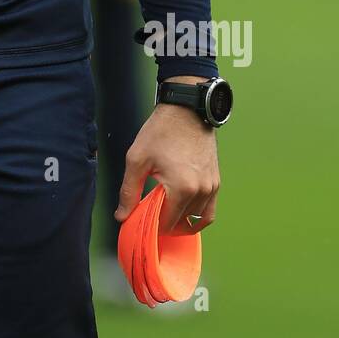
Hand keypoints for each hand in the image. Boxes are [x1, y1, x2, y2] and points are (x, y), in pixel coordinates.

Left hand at [114, 97, 219, 235]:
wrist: (186, 110)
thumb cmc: (161, 131)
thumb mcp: (137, 160)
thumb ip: (129, 191)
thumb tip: (123, 215)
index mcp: (182, 188)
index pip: (166, 224)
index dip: (151, 227)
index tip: (140, 221)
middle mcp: (201, 191)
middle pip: (181, 223)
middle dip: (164, 223)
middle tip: (149, 215)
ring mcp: (211, 187)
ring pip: (197, 220)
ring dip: (180, 221)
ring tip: (164, 213)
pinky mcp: (216, 181)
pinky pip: (209, 211)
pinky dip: (196, 216)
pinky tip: (182, 211)